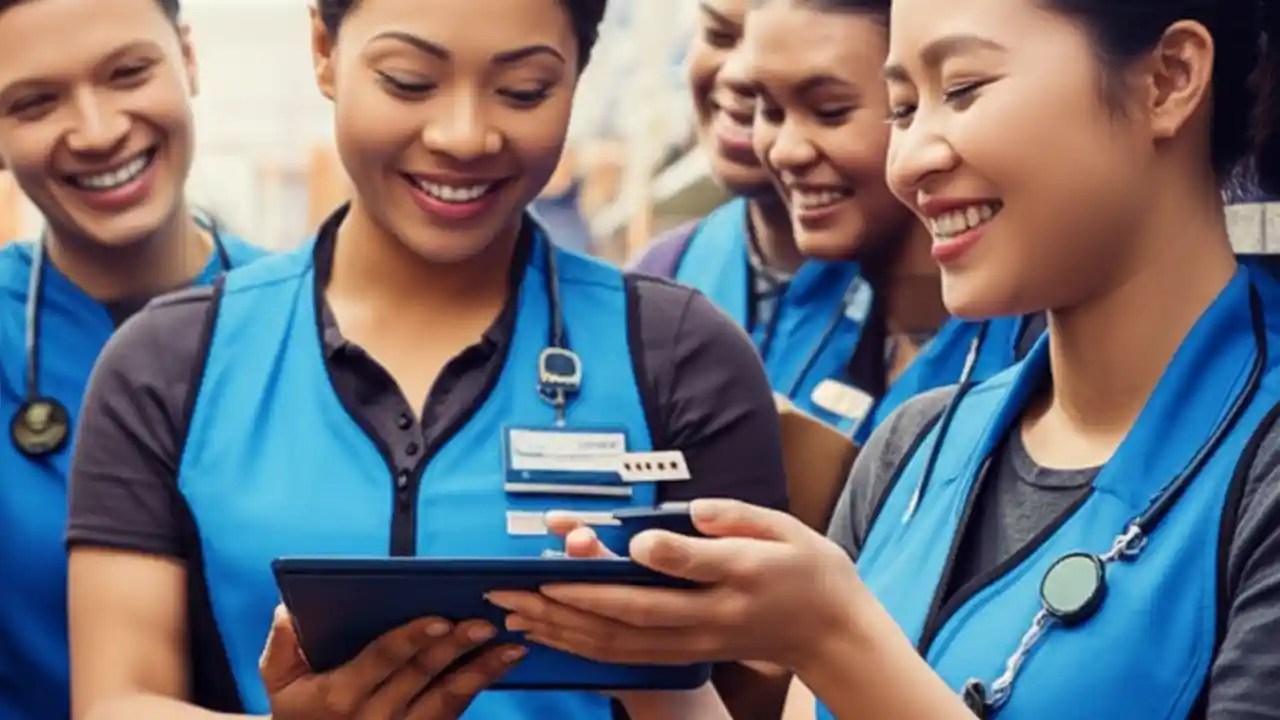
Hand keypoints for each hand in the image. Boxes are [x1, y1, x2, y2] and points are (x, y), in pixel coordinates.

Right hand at [260, 605, 524, 718]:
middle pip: (421, 677)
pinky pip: (453, 712)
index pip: (381, 661)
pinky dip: (479, 685)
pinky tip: (502, 664)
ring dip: (481, 671)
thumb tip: (289, 609)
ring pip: (446, 699)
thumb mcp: (277, 682)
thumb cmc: (299, 712)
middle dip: (455, 648)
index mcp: (339, 696)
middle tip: (485, 623)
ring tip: (510, 647)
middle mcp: (373, 718)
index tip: (439, 618)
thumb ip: (281, 645)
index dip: (410, 639)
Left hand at [487, 499, 864, 673]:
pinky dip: (584, 646)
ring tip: (516, 611)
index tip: (624, 536)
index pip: (695, 564)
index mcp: (743, 574)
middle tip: (520, 584)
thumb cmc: (808, 570)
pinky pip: (627, 655)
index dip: (659, 552)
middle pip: (638, 611)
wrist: (831, 635)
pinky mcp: (685, 655)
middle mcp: (714, 613)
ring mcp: (696, 641)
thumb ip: (740, 518)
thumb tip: (694, 509)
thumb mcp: (788, 529)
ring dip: (565, 628)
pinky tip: (550, 634)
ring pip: (623, 641)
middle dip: (574, 598)